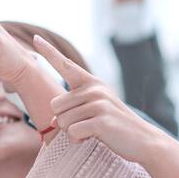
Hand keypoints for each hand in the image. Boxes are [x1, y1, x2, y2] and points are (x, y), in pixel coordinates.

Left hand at [34, 34, 161, 161]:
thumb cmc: (114, 125)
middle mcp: (94, 89)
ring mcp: (99, 103)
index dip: (48, 51)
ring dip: (72, 132)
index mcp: (91, 83)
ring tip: (92, 131)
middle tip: (85, 124)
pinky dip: (78, 140)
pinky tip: (94, 137)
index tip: (34, 37)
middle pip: (55, 106)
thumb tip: (52, 121)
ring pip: (62, 121)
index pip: (65, 64)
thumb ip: (73, 108)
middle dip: (64, 121)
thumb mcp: (94, 109)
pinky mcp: (101, 120)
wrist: (143, 140)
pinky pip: (72, 132)